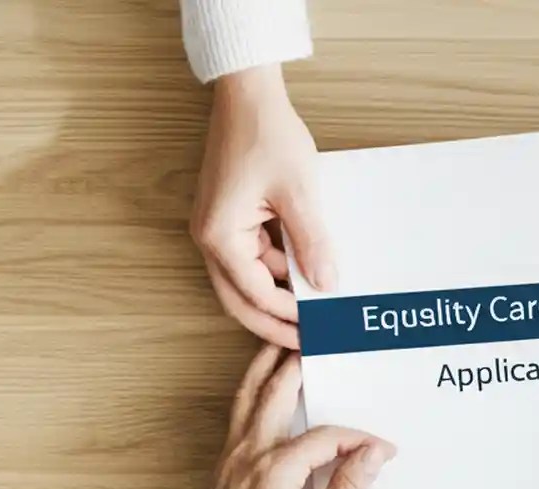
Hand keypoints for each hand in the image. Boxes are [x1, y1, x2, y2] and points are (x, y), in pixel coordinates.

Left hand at [170, 346, 395, 488]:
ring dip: (267, 366)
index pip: (328, 436)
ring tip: (283, 342)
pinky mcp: (222, 467)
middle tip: (321, 338)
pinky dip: (253, 391)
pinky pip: (238, 414)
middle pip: (277, 391)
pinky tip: (263, 388)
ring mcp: (230, 457)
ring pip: (248, 395)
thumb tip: (375, 453)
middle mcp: (249, 453)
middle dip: (300, 362)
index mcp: (275, 469)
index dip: (359, 439)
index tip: (383, 450)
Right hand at [191, 64, 336, 347]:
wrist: (248, 95)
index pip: (256, 294)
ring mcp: (218, 229)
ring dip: (280, 295)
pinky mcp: (231, 219)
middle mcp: (210, 238)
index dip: (289, 316)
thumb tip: (327, 286)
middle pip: (241, 300)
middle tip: (309, 343)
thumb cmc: (267, 134)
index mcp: (219, 236)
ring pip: (249, 280)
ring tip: (317, 311)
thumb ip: (312, 243)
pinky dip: (280, 270)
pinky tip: (307, 274)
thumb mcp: (300, 192)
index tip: (319, 332)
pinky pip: (255, 257)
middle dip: (275, 323)